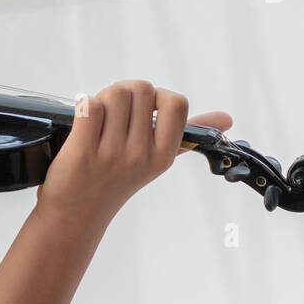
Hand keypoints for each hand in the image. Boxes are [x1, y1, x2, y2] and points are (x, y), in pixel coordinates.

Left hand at [35, 79, 232, 220]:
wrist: (77, 213)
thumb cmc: (115, 179)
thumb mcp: (155, 160)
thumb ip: (187, 135)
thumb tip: (227, 119)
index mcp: (163, 155)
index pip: (176, 104)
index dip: (157, 96)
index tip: (143, 109)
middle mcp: (141, 155)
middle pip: (140, 90)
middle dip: (124, 93)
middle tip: (113, 113)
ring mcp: (112, 154)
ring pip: (114, 94)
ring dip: (102, 99)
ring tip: (98, 120)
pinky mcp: (83, 152)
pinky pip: (89, 106)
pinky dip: (83, 107)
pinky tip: (82, 124)